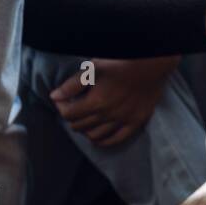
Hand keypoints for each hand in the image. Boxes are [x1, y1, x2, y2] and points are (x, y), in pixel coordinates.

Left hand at [49, 56, 179, 146]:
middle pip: (80, 125)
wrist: (150, 65)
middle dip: (71, 118)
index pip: (69, 113)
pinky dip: (104, 141)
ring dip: (85, 131)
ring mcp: (122, 121)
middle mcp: (107, 116)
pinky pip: (117, 139)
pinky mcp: (135, 122)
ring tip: (83, 123)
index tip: (61, 100)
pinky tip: (98, 139)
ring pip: (96, 135)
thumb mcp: (92, 69)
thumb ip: (72, 85)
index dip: (61, 107)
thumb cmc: (120, 62)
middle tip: (72, 109)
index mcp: (95, 102)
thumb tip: (55, 96)